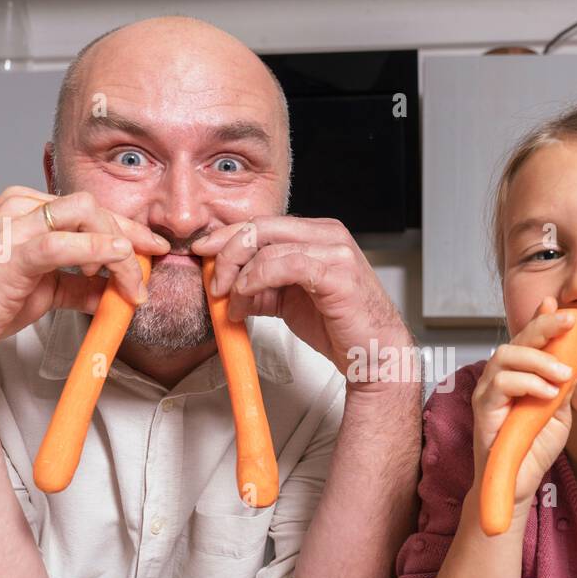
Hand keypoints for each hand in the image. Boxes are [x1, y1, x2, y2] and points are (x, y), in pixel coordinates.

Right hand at [0, 186, 169, 371]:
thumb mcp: (44, 292)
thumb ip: (80, 287)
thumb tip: (116, 293)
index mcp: (27, 208)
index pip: (89, 209)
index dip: (127, 229)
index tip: (153, 250)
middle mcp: (21, 207)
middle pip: (94, 206)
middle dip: (132, 235)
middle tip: (152, 266)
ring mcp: (14, 226)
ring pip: (86, 216)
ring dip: (120, 250)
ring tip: (132, 284)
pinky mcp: (11, 252)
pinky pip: (64, 243)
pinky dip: (98, 253)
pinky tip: (115, 272)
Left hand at [192, 217, 411, 389]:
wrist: (373, 354)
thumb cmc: (340, 326)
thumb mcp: (287, 303)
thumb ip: (260, 288)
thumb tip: (225, 288)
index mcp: (316, 234)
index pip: (262, 223)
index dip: (228, 236)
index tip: (203, 252)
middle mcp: (327, 235)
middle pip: (261, 226)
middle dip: (227, 251)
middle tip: (211, 279)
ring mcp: (335, 251)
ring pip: (269, 245)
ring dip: (238, 274)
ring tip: (230, 301)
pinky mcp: (337, 272)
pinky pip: (284, 265)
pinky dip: (256, 281)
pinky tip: (245, 301)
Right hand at [470, 297, 576, 509]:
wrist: (519, 483)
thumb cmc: (534, 449)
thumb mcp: (559, 412)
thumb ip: (564, 386)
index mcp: (518, 375)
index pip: (528, 339)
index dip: (542, 318)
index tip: (563, 307)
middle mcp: (499, 378)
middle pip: (516, 339)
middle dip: (544, 326)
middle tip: (570, 323)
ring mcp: (488, 392)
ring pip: (505, 355)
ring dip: (538, 359)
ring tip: (562, 374)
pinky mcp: (483, 409)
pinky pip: (501, 383)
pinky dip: (527, 382)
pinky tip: (546, 393)